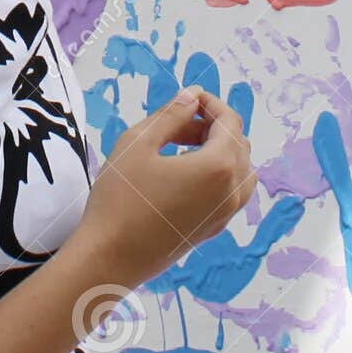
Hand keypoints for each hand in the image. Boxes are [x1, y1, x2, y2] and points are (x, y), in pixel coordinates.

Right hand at [77, 86, 254, 286]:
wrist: (111, 256)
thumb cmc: (120, 197)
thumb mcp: (138, 143)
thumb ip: (171, 114)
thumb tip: (193, 96)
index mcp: (218, 166)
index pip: (230, 122)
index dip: (211, 103)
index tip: (188, 97)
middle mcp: (231, 192)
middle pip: (238, 144)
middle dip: (213, 125)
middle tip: (177, 121)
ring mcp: (226, 214)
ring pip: (240, 170)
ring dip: (219, 151)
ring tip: (182, 147)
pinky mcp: (214, 230)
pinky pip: (231, 193)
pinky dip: (218, 174)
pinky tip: (183, 174)